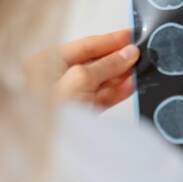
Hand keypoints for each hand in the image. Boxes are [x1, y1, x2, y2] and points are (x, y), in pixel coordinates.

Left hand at [24, 28, 138, 108]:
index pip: (84, 45)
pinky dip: (117, 92)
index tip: (130, 35)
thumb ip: (106, 65)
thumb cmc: (45, 113)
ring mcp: (68, 97)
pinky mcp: (79, 115)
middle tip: (139, 52)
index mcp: (45, 63)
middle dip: (117, 58)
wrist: (43, 146)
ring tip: (139, 68)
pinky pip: (100, 98)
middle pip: (92, 63)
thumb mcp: (79, 80)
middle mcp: (55, 78)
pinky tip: (131, 85)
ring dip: (120, 75)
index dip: (109, 40)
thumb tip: (127, 54)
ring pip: (99, 81)